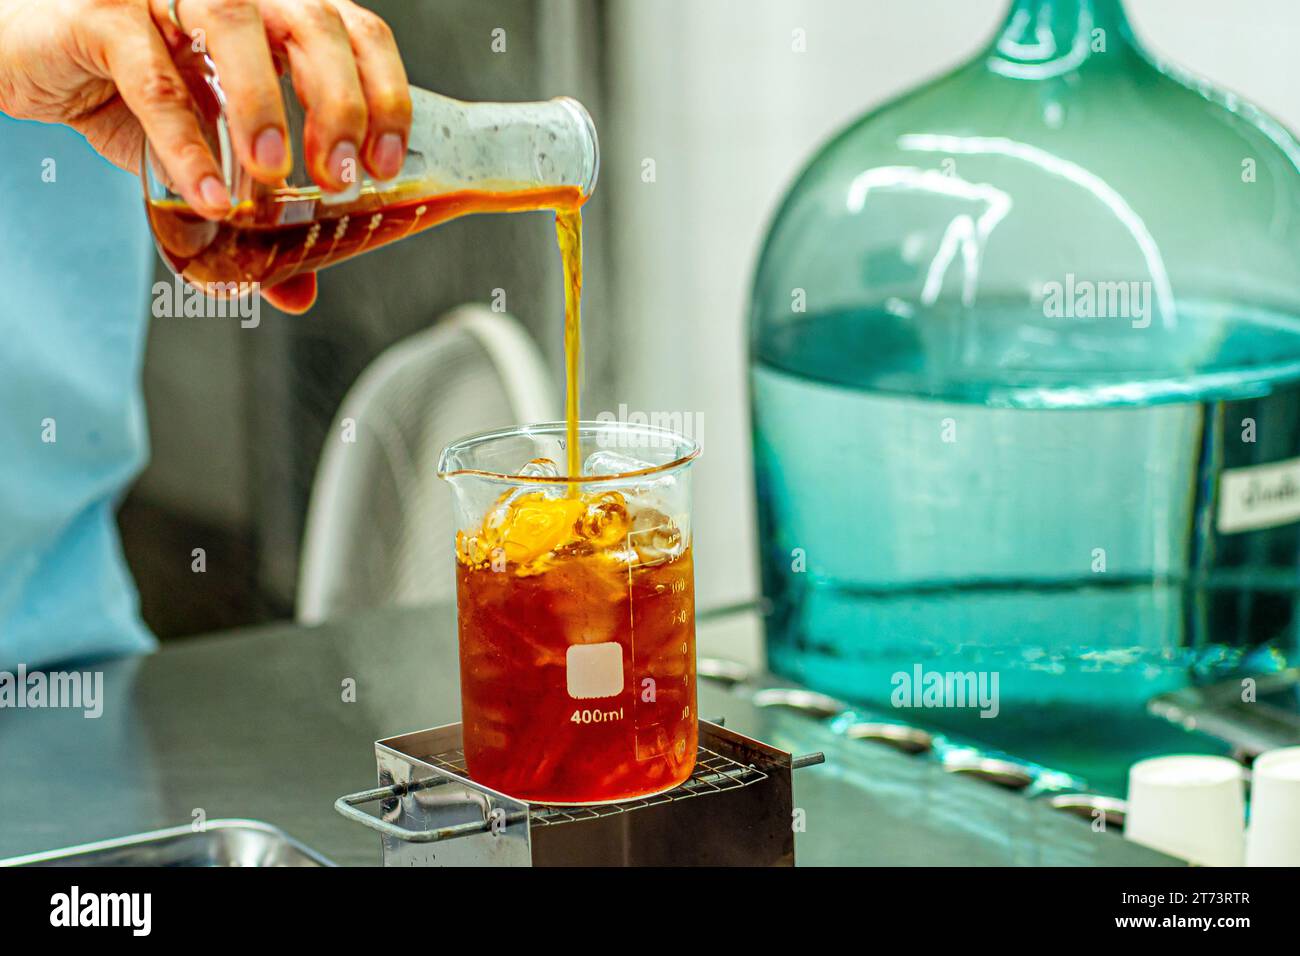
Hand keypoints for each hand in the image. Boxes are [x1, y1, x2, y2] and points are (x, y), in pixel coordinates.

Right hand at [0, 0, 411, 312]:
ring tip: (273, 175)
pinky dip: (185, 142)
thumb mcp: (209, 155)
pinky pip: (153, 77)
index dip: (384, 94)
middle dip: (339, 104)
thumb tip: (297, 293)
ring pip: (234, 21)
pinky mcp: (104, 14)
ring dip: (264, 104)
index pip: (356, 34)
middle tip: (340, 178)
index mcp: (276, 16)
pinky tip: (208, 195)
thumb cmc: (132, 91)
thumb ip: (258, 216)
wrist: (34, 61)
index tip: (385, 164)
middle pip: (311, 24)